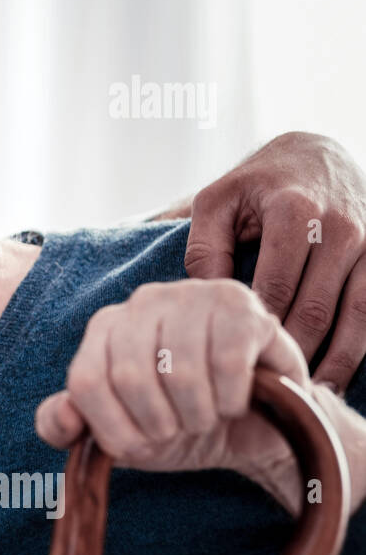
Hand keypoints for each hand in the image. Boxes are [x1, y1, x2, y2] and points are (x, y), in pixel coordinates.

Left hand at [36, 279, 312, 513]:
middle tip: (181, 428)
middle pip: (130, 377)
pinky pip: (226, 364)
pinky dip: (230, 401)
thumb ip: (63, 425)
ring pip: (179, 372)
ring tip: (208, 415)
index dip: (115, 429)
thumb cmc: (178, 422)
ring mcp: (193, 295)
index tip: (141, 442)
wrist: (253, 428)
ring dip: (198, 415)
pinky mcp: (241, 306)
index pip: (86, 383)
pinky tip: (235, 402)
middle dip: (159, 425)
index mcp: (104, 327)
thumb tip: (64, 416)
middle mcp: (143, 301)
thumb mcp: (116, 434)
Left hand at [183, 131, 365, 392]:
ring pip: (354, 318)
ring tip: (301, 397)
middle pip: (315, 308)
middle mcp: (341, 227)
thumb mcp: (216, 203)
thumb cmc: (254, 187)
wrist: (315, 157)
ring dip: (330, 362)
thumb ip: (204, 248)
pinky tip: (333, 381)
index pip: (276, 286)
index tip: (233, 364)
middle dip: (290, 353)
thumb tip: (206, 301)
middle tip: (262, 393)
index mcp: (294, 211)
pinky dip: (356, 351)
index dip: (257, 330)